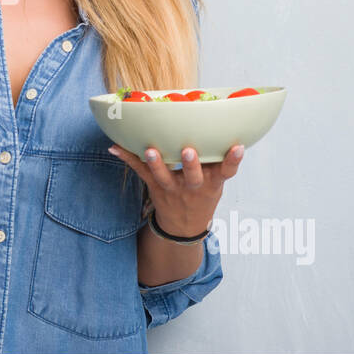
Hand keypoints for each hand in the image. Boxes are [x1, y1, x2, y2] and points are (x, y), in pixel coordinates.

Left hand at [108, 143, 243, 236]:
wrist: (184, 226)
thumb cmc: (202, 194)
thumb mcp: (216, 182)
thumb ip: (217, 160)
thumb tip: (223, 126)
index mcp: (212, 182)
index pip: (227, 171)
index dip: (233, 160)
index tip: (237, 147)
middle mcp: (193, 186)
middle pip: (193, 176)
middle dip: (191, 164)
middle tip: (188, 150)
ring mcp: (173, 188)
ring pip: (164, 176)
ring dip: (156, 163)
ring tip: (150, 151)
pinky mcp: (155, 187)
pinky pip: (140, 171)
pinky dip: (127, 158)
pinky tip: (115, 147)